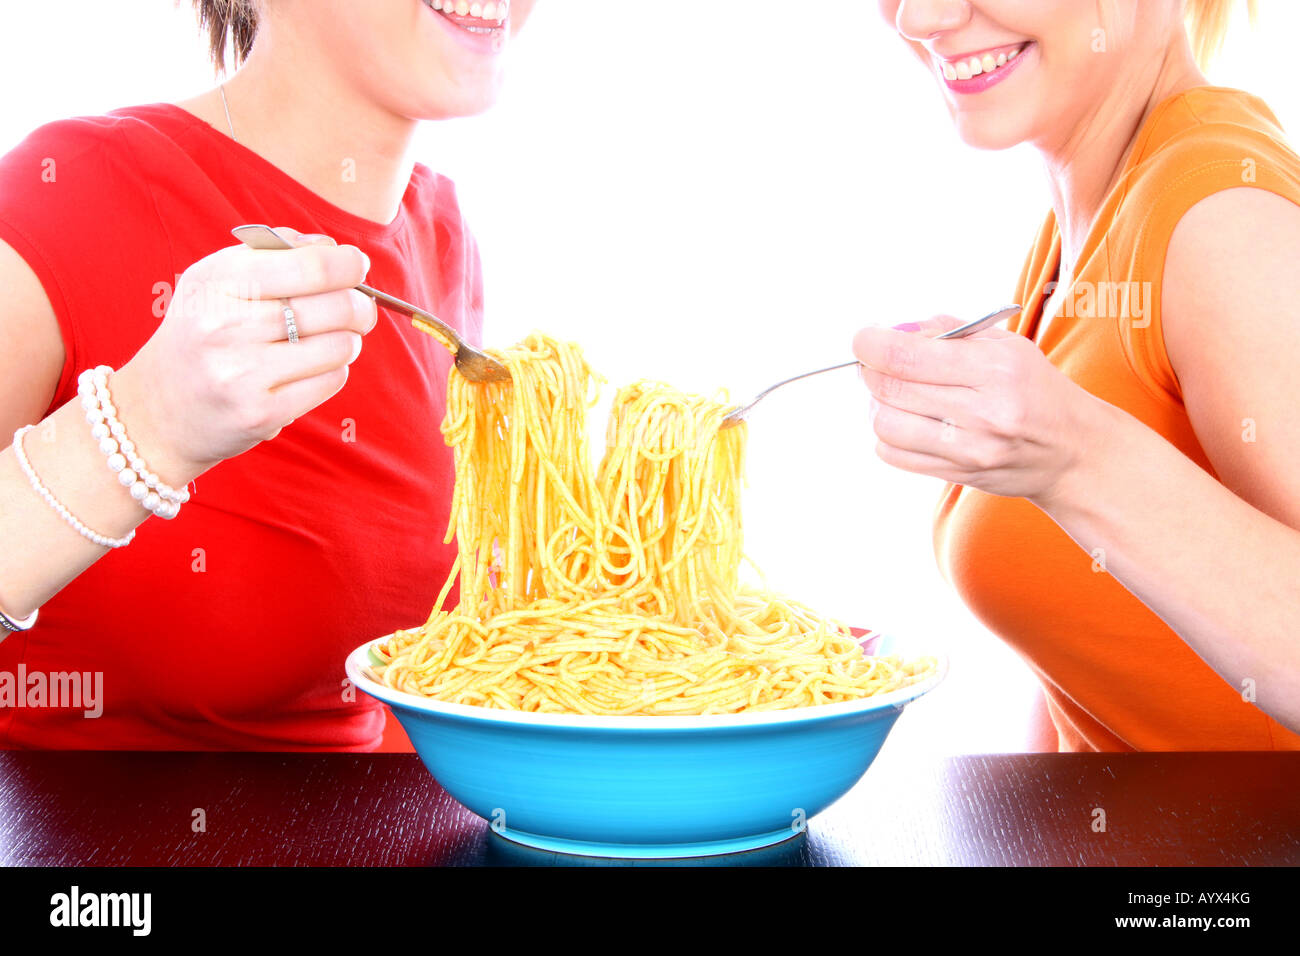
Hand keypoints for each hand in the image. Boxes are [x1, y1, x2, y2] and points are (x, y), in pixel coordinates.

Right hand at [111, 227, 377, 483]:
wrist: (159, 410)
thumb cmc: (202, 334)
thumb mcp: (218, 281)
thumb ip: (274, 252)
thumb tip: (334, 248)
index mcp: (217, 283)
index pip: (311, 266)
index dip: (348, 265)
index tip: (357, 266)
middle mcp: (226, 326)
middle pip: (335, 307)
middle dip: (361, 306)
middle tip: (361, 310)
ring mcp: (243, 373)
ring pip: (340, 346)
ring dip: (348, 341)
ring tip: (332, 339)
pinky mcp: (262, 413)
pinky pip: (330, 381)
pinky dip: (333, 370)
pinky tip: (312, 367)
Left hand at [851, 314, 1100, 505]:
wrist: (1072, 451)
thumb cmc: (1034, 389)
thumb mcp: (1005, 346)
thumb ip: (947, 330)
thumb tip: (893, 330)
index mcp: (996, 368)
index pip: (908, 356)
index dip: (872, 344)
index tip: (864, 339)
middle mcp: (984, 411)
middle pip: (892, 389)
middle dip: (872, 371)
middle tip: (877, 364)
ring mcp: (970, 448)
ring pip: (887, 424)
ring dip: (879, 405)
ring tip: (895, 395)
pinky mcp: (959, 474)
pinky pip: (894, 455)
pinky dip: (888, 435)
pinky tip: (907, 422)